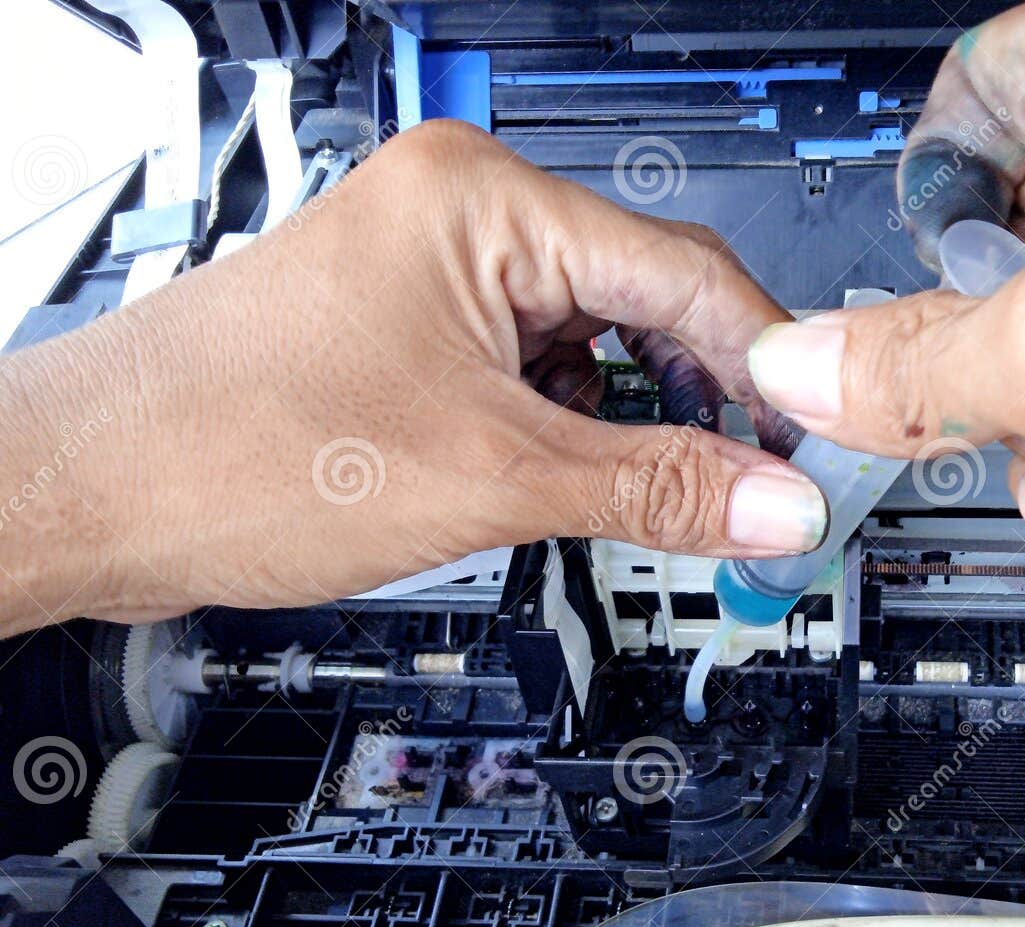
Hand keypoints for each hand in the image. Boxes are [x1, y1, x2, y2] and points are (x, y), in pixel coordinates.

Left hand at [0, 121, 825, 634]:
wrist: (89, 495)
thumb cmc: (229, 447)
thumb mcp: (488, 479)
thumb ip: (654, 490)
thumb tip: (770, 507)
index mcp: (481, 201)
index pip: (686, 271)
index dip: (766, 372)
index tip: (816, 450)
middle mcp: (462, 218)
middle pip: (648, 305)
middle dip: (708, 406)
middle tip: (765, 494)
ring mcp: (437, 277)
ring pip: (596, 348)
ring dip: (645, 428)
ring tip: (684, 505)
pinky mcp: (417, 335)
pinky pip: (539, 377)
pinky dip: (582, 435)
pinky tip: (598, 489)